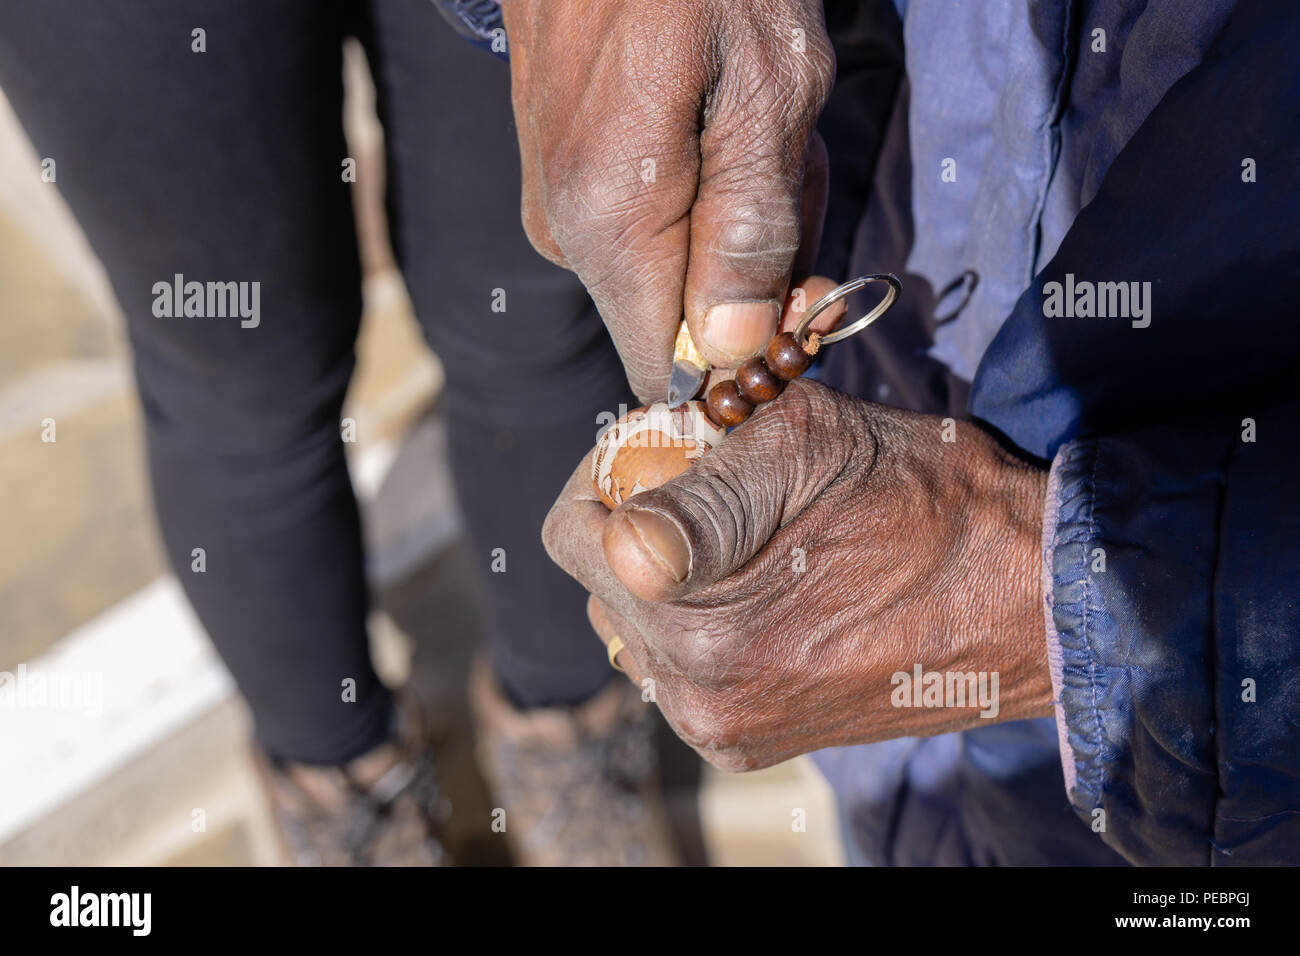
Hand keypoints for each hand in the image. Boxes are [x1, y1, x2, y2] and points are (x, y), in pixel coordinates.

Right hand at [500, 0, 835, 400]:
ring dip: (736, 212)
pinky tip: (716, 109)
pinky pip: (647, 216)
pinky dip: (701, 180)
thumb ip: (749, 233)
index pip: (668, 371)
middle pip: (679, 316)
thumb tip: (733, 353)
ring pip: (671, 262)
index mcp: (609, 225)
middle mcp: (566, 228)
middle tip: (789, 162)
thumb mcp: (767, 94)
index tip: (799, 285)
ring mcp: (558, 197)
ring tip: (752, 116)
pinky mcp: (564, 166)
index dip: (744, 354)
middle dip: (754, 262)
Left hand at [543, 381, 1053, 769]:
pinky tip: (763, 583)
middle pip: (597, 582)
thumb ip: (693, 485)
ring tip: (743, 533)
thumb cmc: (932, 505)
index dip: (604, 470)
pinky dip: (698, 617)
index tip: (658, 443)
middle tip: (706, 478)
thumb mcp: (810, 447)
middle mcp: (698, 698)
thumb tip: (616, 527)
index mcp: (701, 626)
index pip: (571, 535)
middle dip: (634, 519)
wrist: (1033, 602)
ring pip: (633, 625)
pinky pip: (677, 667)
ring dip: (665, 572)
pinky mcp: (751, 744)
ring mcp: (723, 730)